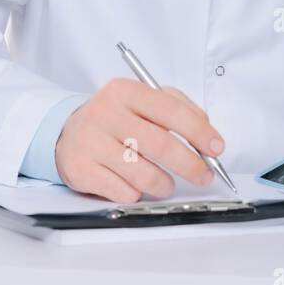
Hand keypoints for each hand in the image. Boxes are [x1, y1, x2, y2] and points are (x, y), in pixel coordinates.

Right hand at [54, 77, 222, 203]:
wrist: (67, 134)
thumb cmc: (115, 119)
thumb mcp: (142, 101)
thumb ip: (177, 108)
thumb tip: (207, 131)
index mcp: (124, 91)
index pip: (170, 110)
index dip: (199, 131)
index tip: (216, 148)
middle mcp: (105, 113)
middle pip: (160, 144)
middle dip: (190, 165)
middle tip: (204, 175)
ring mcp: (91, 142)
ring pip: (143, 174)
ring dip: (164, 184)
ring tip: (166, 184)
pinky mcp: (81, 170)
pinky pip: (123, 192)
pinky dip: (137, 193)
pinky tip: (135, 184)